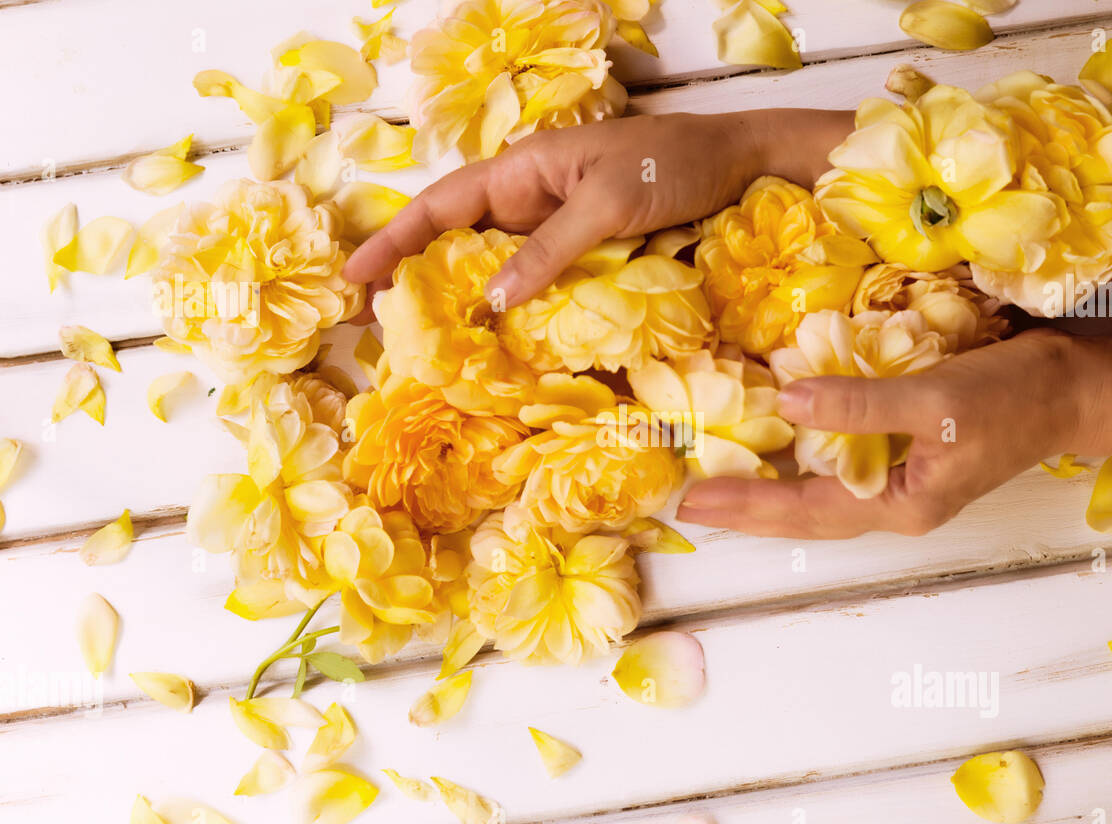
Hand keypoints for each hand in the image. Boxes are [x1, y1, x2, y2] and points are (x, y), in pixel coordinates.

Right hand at [343, 112, 771, 305]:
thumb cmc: (672, 166)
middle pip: (458, 242)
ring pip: (495, 270)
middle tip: (383, 330)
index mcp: (523, 171)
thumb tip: (492, 301)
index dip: (395, 240)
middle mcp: (530, 201)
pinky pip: (537, 286)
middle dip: (418, 281)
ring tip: (429, 349)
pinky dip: (514, 313)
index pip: (442, 205)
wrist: (736, 166)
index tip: (354, 277)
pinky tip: (499, 346)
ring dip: (464, 306)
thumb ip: (551, 250)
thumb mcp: (609, 204)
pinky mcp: (584, 257)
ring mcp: (556, 232)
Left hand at [676, 330, 1091, 538]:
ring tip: (722, 483)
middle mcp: (896, 504)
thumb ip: (861, 405)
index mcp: (899, 504)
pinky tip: (784, 445)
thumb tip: (788, 404)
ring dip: (772, 490)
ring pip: (822, 496)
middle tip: (689, 503)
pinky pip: (845, 466)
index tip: (691, 504)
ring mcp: (905, 483)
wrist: (1081, 391)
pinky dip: (807, 461)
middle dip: (748, 509)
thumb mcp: (935, 399)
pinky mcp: (913, 455)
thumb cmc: (1016, 396)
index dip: (745, 506)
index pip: (803, 510)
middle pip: (805, 514)